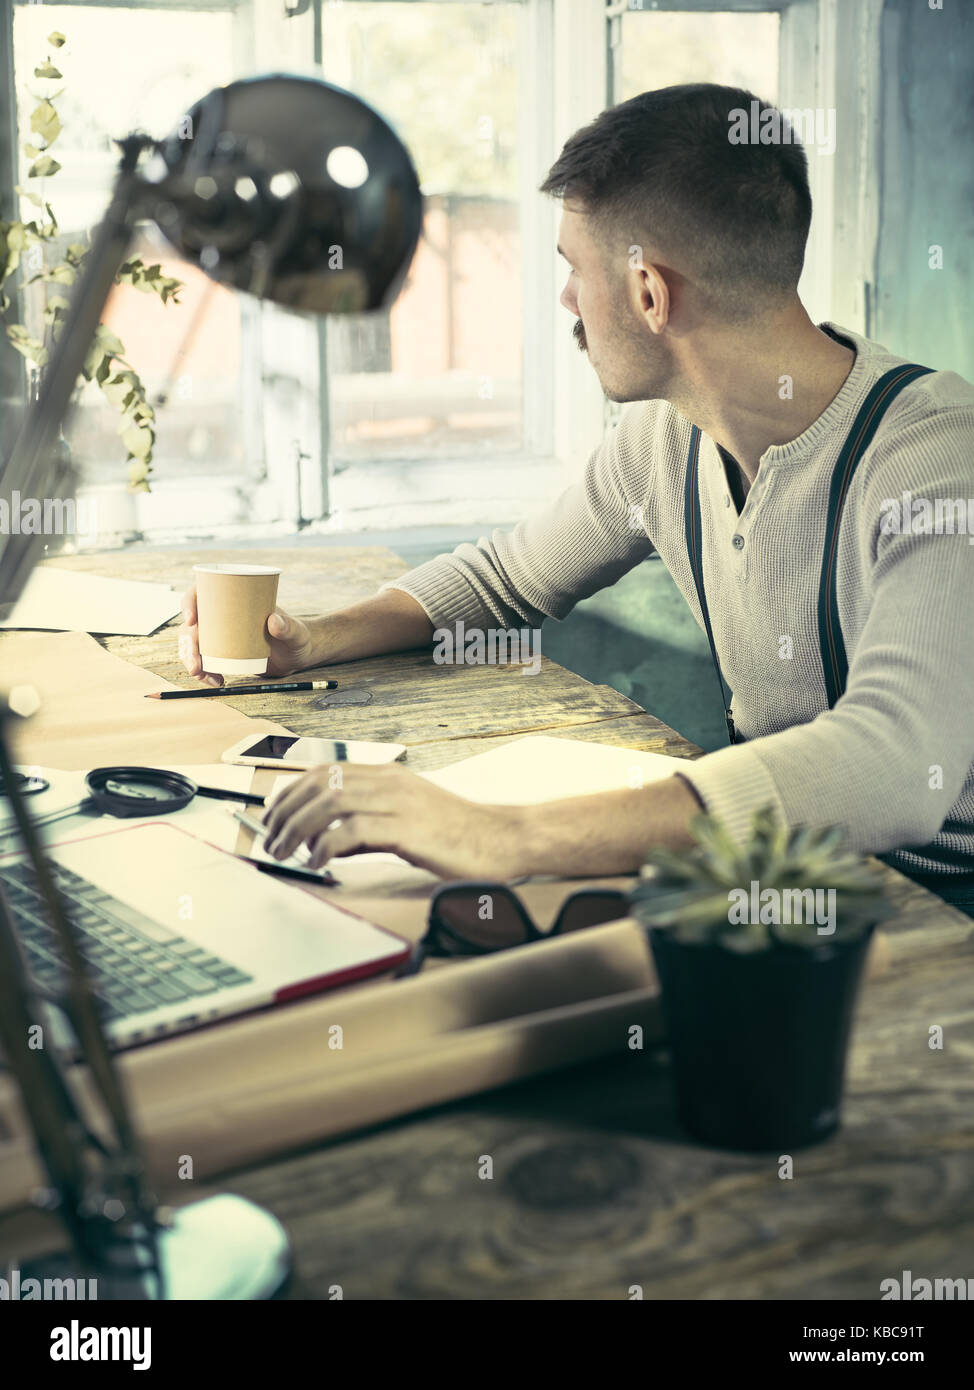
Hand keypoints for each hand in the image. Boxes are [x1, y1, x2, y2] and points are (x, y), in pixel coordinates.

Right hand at [178, 584, 316, 686]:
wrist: (297, 655)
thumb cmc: (297, 637)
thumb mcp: (296, 632)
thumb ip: (289, 627)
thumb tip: (274, 621)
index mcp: (235, 598)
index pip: (204, 592)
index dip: (189, 602)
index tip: (191, 620)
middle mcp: (223, 615)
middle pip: (193, 624)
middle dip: (187, 644)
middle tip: (196, 665)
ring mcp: (220, 634)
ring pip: (193, 643)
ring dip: (190, 660)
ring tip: (203, 676)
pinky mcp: (222, 651)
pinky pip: (203, 659)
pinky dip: (202, 671)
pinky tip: (213, 681)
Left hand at [260, 763, 526, 879]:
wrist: (499, 839)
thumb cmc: (455, 833)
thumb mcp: (406, 817)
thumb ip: (368, 823)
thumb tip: (327, 839)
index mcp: (387, 775)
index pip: (324, 771)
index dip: (290, 792)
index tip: (272, 815)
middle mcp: (388, 782)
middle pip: (320, 785)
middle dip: (286, 813)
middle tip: (271, 840)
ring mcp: (397, 802)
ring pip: (329, 804)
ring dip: (298, 830)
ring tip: (286, 853)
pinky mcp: (406, 829)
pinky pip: (352, 832)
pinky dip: (327, 847)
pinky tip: (319, 863)